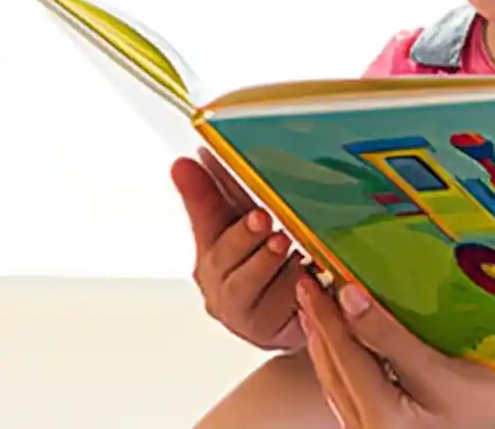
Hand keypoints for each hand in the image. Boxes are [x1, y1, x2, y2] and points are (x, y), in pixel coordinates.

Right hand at [172, 149, 305, 349]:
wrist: (293, 319)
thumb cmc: (268, 266)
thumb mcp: (250, 228)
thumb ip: (219, 196)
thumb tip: (185, 160)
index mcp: (212, 250)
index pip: (204, 217)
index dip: (200, 195)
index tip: (190, 165)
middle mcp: (219, 285)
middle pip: (224, 258)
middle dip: (242, 236)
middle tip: (262, 218)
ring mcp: (241, 314)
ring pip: (251, 287)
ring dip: (268, 263)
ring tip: (286, 244)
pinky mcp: (269, 334)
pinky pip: (282, 312)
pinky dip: (295, 291)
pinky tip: (309, 275)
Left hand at [296, 278, 494, 428]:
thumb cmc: (490, 402)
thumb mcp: (439, 368)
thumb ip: (389, 335)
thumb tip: (349, 296)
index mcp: (381, 421)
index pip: (344, 358)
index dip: (328, 317)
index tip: (314, 281)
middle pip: (333, 372)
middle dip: (319, 327)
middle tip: (306, 286)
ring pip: (336, 384)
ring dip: (326, 344)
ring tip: (317, 307)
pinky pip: (349, 393)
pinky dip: (342, 362)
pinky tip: (341, 341)